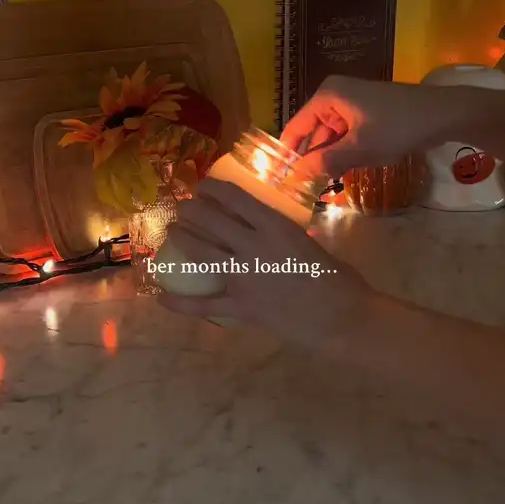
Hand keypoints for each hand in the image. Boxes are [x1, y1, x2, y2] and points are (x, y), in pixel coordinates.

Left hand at [157, 179, 371, 350]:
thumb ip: (289, 236)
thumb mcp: (312, 244)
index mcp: (275, 226)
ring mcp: (243, 277)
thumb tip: (276, 232)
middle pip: (210, 220)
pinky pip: (204, 305)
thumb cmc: (338, 279)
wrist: (343, 317)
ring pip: (200, 253)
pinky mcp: (241, 307)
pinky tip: (161, 298)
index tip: (202, 186)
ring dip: (182, 240)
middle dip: (191, 210)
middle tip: (183, 208)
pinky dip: (180, 303)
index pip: (234, 198)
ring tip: (171, 233)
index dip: (212, 188)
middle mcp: (253, 246)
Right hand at [281, 75, 463, 178]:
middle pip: (313, 133)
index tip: (280, 180)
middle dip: (312, 160)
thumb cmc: (398, 126)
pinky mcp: (368, 113)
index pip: (295, 128)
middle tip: (305, 190)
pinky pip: (347, 136)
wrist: (443, 114)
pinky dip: (347, 153)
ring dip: (332, 159)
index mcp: (327, 96)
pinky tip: (349, 171)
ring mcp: (352, 104)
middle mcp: (335, 96)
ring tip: (326, 186)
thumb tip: (295, 176)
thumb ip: (325, 162)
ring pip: (332, 138)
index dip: (288, 154)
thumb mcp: (359, 148)